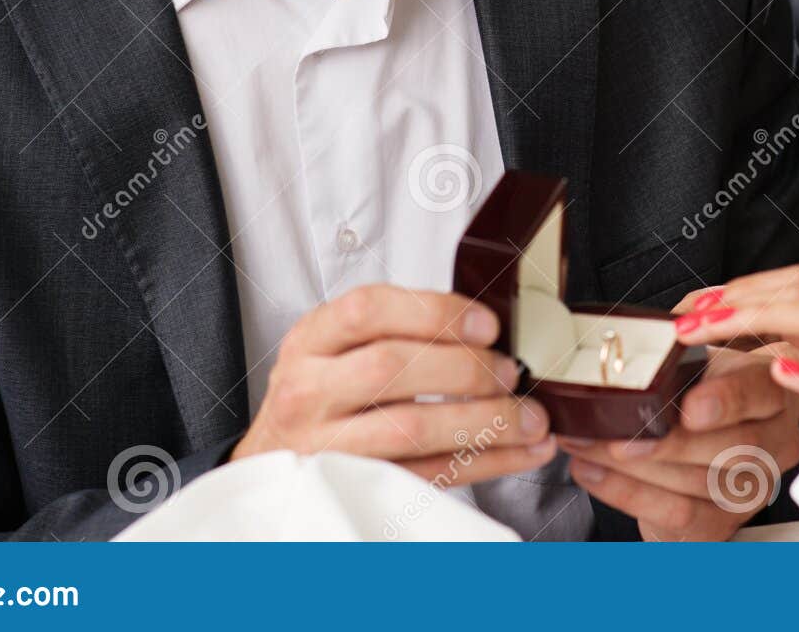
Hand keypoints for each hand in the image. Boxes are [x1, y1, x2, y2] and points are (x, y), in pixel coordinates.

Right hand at [231, 285, 556, 484]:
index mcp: (310, 340)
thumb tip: (486, 327)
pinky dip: (485, 464)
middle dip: (465, 368)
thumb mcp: (334, 347)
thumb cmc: (319, 396)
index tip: (486, 324)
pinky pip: (427, 475)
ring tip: (529, 417)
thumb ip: (394, 330)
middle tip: (511, 372)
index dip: (434, 313)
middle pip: (391, 369)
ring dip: (484, 422)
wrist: (269, 462)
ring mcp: (325, 444)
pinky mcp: (353, 487)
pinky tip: (521, 452)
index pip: (367, 310)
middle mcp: (310, 390)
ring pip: (410, 429)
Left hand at [561, 347, 798, 540]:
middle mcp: (775, 441)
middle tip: (618, 435)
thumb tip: (643, 332)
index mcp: (771, 388)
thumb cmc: (695, 388)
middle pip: (735, 448)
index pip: (762, 391)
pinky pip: (677, 514)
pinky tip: (592, 471)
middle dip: (669, 444)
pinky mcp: (722, 524)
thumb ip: (680, 344)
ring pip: (698, 484)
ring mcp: (753, 489)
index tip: (690, 407)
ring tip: (588, 445)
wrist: (698, 443)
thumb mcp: (695, 356)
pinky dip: (626, 493)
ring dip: (633, 468)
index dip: (729, 400)